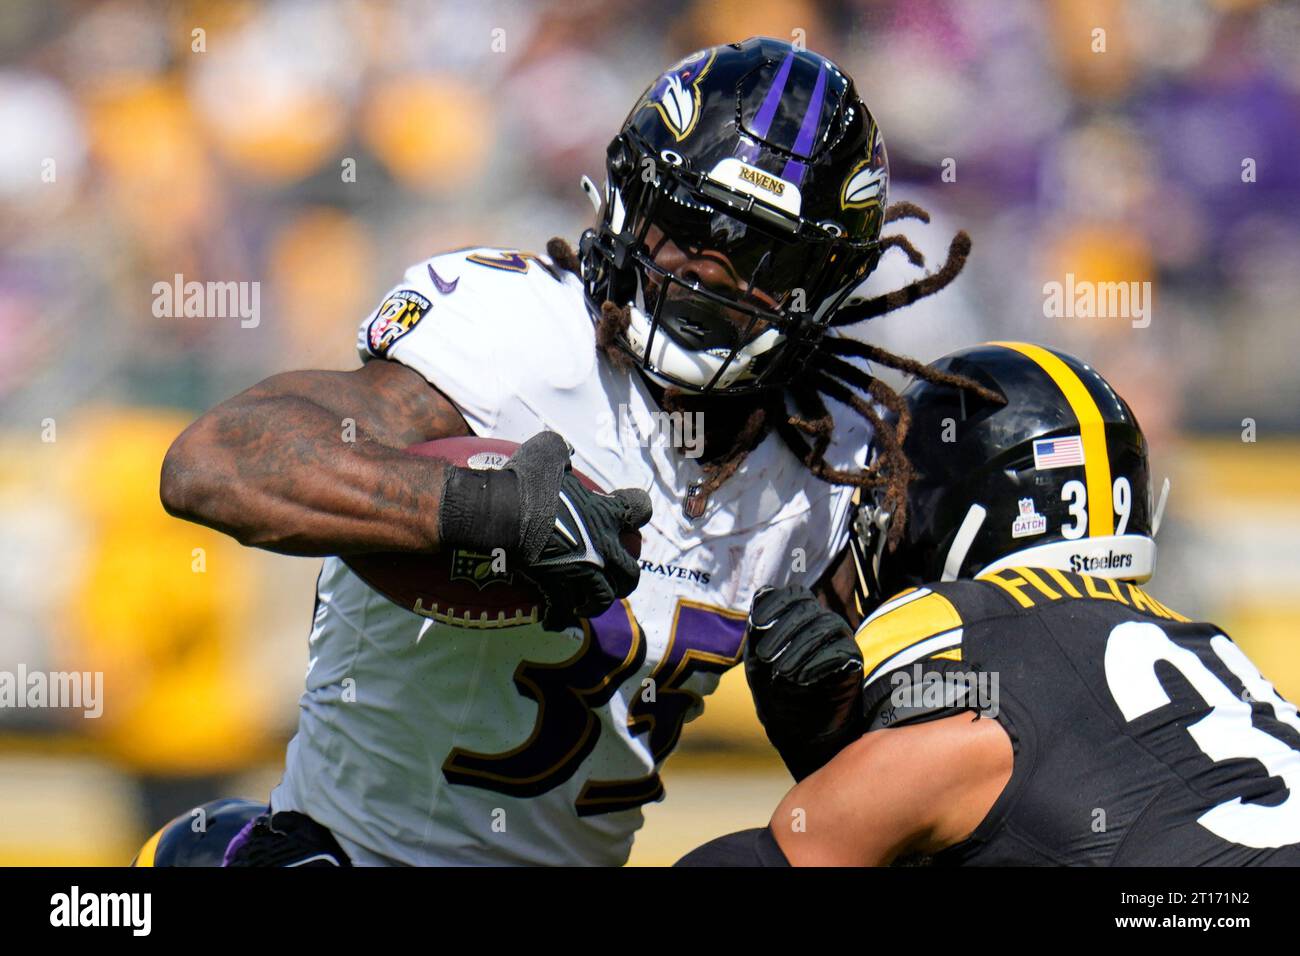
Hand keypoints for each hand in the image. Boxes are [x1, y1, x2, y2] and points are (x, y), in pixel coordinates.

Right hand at [505, 432, 650, 629]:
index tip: (626, 512)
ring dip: (597, 601)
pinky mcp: (557, 588)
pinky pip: (563, 610)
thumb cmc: (527, 480)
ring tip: (584, 600)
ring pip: (604, 598)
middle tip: (609, 572)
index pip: (640, 511)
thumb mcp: (549, 450)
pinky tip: (553, 619)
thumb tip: (562, 453)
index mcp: (606, 514)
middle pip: (631, 571)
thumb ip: (561, 451)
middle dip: (625, 575)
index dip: (635, 510)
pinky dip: (560, 616)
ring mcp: (583, 571)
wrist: (501, 513)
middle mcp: (603, 547)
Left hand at [744, 585, 864, 779]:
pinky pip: (841, 652)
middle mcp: (823, 623)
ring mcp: (841, 640)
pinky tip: (801, 679)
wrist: (795, 727)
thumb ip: (758, 627)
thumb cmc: (774, 688)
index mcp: (800, 616)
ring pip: (826, 627)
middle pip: (808, 609)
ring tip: (780, 672)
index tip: (756, 622)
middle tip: (764, 656)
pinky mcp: (854, 662)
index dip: (776, 604)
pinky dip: (818, 663)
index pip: (794, 595)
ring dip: (799, 648)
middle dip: (783, 630)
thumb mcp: (757, 657)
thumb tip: (763, 593)